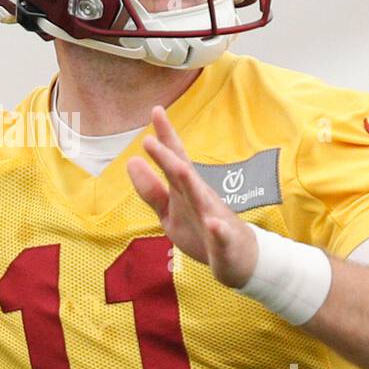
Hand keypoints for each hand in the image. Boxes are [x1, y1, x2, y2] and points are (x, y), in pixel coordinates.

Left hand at [127, 105, 258, 288]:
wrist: (238, 259)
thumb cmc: (200, 228)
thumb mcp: (169, 211)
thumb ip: (150, 189)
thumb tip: (131, 161)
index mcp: (186, 189)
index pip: (176, 158)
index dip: (165, 137)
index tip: (156, 110)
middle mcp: (200, 197)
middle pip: (184, 174)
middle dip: (168, 158)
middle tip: (150, 140)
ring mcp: (214, 218)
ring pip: (202, 199)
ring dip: (191, 184)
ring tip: (178, 168)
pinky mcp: (223, 241)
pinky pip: (220, 234)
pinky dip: (217, 229)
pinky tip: (213, 224)